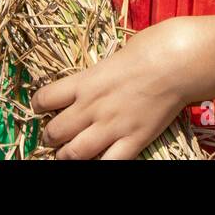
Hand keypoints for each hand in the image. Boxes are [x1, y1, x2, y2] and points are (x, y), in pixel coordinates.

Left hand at [30, 17, 195, 159]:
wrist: (177, 62)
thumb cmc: (147, 50)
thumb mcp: (111, 58)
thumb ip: (95, 76)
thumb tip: (88, 83)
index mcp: (84, 82)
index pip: (44, 98)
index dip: (37, 105)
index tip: (40, 108)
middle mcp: (92, 106)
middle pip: (55, 132)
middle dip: (50, 137)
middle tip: (53, 137)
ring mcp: (112, 126)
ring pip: (74, 154)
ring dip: (66, 157)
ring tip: (67, 155)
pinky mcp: (134, 140)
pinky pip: (110, 163)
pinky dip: (100, 164)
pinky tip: (98, 160)